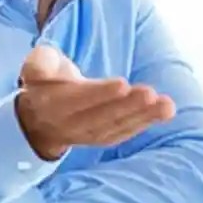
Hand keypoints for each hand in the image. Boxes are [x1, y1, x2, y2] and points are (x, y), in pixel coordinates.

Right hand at [15, 45, 174, 159]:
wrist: (40, 118)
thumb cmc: (45, 82)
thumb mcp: (36, 66)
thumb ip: (39, 64)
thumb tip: (40, 67)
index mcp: (51, 105)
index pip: (77, 100)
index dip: (100, 93)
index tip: (123, 83)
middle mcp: (69, 125)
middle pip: (100, 117)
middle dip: (127, 106)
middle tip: (150, 94)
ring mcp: (87, 136)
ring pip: (116, 127)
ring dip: (143, 117)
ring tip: (166, 105)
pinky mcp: (103, 138)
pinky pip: (124, 132)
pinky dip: (145, 123)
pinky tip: (163, 112)